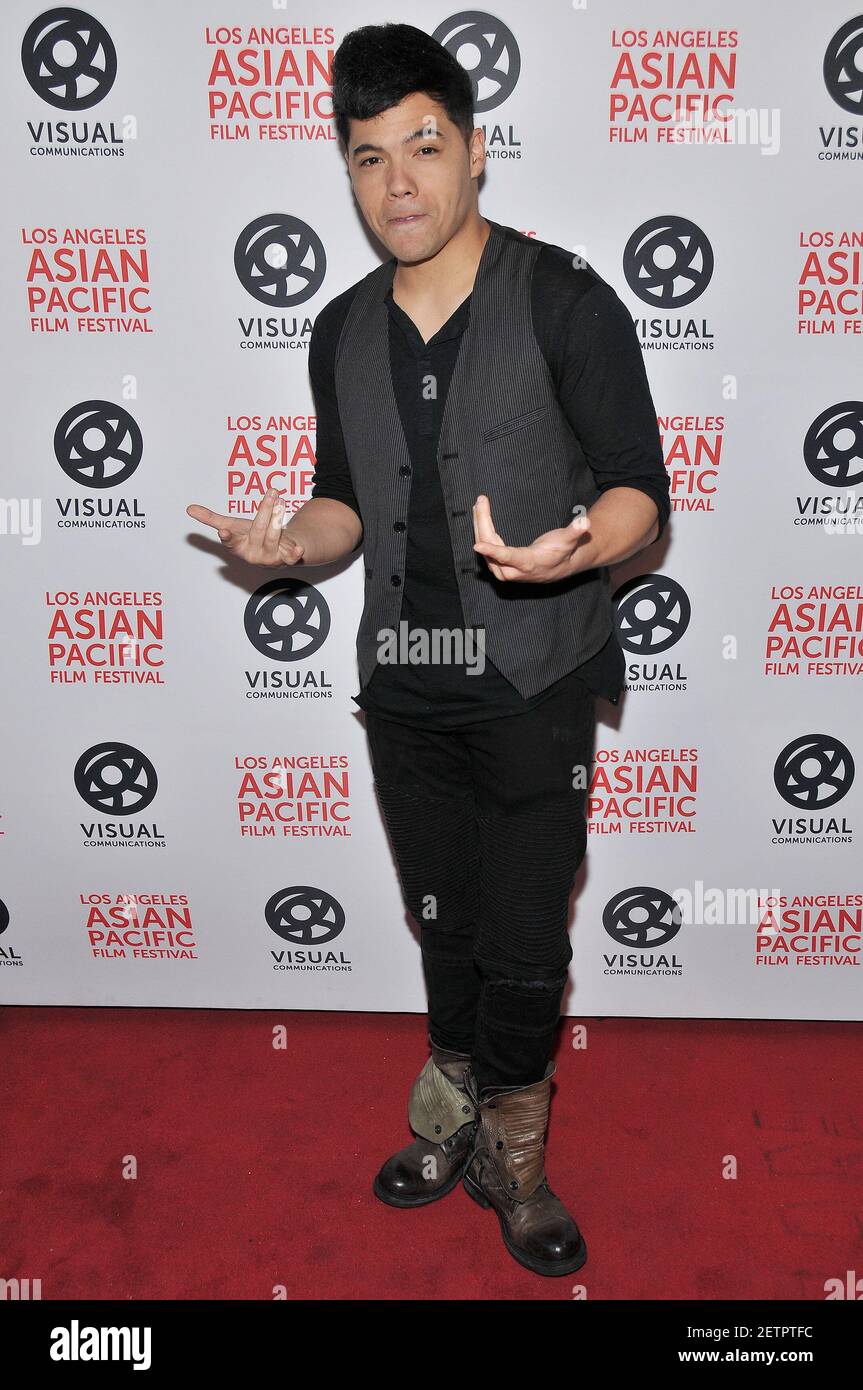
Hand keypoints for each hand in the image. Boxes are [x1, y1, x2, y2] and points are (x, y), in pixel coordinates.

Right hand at [186, 489, 303, 567]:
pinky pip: (291, 558)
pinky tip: (299, 548)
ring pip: (273, 538)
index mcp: (237, 546)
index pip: (230, 542)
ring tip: (281, 502)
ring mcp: (269, 558)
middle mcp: (252, 554)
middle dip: (265, 512)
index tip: (223, 532)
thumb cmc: (251, 536)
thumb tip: (189, 509)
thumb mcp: (232, 526)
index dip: (227, 537)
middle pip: (258, 532)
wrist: (275, 549)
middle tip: (272, 493)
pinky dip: (295, 554)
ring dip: (278, 520)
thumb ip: (212, 519)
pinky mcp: (286, 560)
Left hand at [472, 494, 591, 580]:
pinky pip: (486, 548)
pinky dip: (481, 530)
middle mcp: (514, 570)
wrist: (560, 566)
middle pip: (490, 548)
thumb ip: (576, 531)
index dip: (493, 551)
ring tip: (478, 505)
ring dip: (480, 525)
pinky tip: (480, 516)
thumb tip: (585, 522)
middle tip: (480, 501)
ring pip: (485, 548)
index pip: (508, 558)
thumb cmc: (563, 550)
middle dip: (483, 523)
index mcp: (529, 563)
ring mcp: (505, 569)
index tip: (477, 545)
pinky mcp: (501, 564)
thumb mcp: (570, 540)